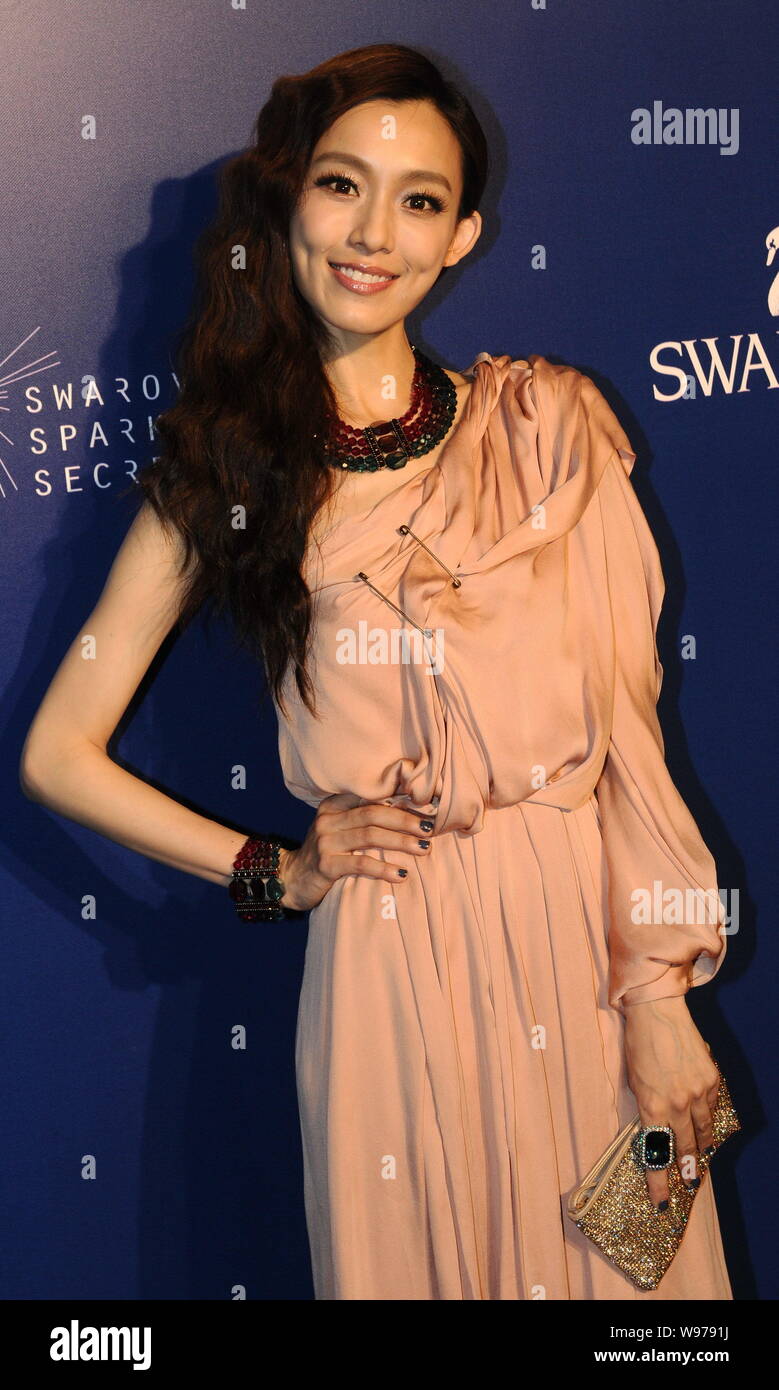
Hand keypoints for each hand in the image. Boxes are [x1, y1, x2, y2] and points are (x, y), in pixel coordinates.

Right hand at [277, 791, 435, 912]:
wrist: (291, 879)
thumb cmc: (326, 853)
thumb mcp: (340, 829)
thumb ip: (363, 819)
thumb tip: (409, 812)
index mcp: (334, 805)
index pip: (370, 796)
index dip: (399, 799)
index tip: (425, 805)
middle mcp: (328, 819)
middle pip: (373, 813)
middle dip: (405, 820)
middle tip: (430, 828)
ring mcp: (325, 841)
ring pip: (370, 835)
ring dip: (400, 842)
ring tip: (423, 848)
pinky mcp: (325, 865)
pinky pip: (360, 864)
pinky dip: (383, 868)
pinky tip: (401, 875)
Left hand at [622, 997, 719, 1209]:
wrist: (657, 1011)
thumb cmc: (638, 1045)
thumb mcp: (634, 1082)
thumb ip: (648, 1109)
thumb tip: (657, 1130)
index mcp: (652, 1106)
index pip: (657, 1155)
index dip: (659, 1182)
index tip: (661, 1201)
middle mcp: (678, 1104)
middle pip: (684, 1148)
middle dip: (685, 1169)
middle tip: (687, 1184)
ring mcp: (698, 1092)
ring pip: (703, 1131)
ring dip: (700, 1147)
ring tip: (698, 1160)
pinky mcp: (711, 1079)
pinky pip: (712, 1107)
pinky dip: (708, 1118)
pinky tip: (705, 1125)